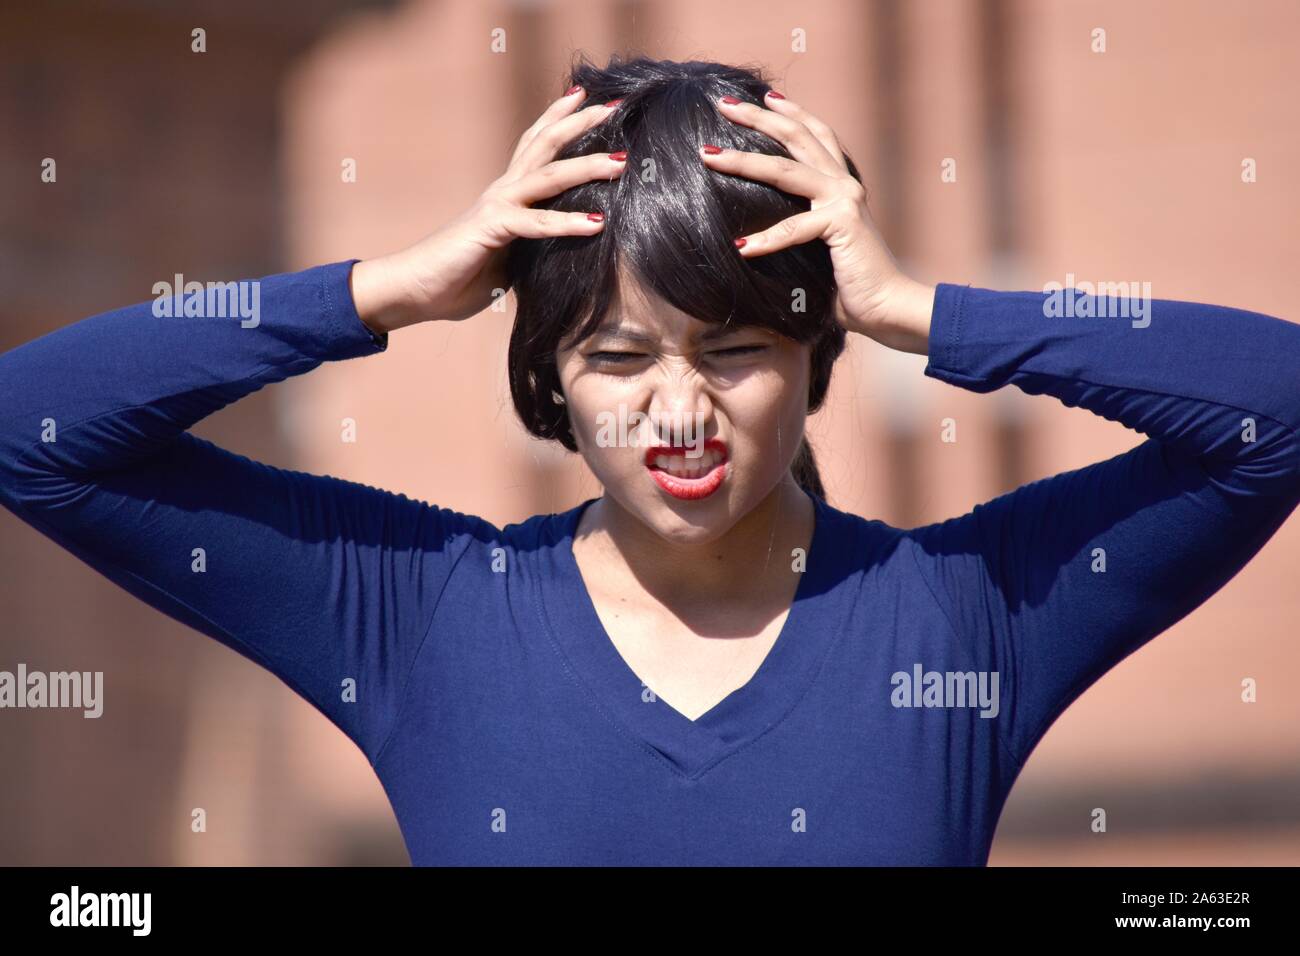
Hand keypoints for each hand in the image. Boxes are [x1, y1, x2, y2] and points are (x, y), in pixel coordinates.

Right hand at [350, 87, 627, 333]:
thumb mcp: (509, 262)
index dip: (559, 119)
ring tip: (620, 161)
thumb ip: (533, 252)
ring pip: (547, 175)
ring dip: (586, 166)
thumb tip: (563, 260)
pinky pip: (535, 223)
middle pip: (545, 144)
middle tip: (614, 105)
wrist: (413, 290)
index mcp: (506, 195)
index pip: (535, 146)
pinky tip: (596, 223)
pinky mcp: (491, 228)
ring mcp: (496, 206)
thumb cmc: (458, 279)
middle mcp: (502, 191)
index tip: (587, 100)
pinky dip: (567, 223)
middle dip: (580, 122)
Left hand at [699, 91, 934, 355]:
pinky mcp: (842, 225)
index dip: (791, 114)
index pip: (816, 136)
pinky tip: (740, 246)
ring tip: (708, 156)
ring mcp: (844, 201)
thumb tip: (759, 233)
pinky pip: (795, 229)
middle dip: (758, 118)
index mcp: (842, 185)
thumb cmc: (851, 285)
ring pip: (786, 170)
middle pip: (797, 138)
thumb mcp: (822, 248)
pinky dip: (766, 239)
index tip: (764, 97)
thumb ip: (802, 230)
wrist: (887, 307)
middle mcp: (844, 185)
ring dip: (744, 161)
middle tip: (725, 103)